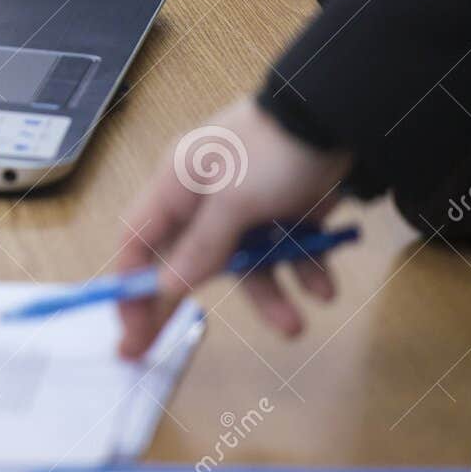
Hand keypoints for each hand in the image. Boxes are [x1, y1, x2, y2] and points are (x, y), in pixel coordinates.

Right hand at [115, 98, 353, 359]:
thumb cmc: (275, 150)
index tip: (129, 330)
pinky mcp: (285, 215)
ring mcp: (247, 210)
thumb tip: (165, 286)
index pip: (136, 243)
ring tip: (296, 327)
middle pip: (183, 263)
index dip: (128, 287)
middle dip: (178, 307)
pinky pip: (285, 256)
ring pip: (246, 268)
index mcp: (176, 186)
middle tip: (157, 354)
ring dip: (270, 297)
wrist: (342, 116)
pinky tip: (324, 286)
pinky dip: (303, 272)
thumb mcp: (234, 201)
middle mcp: (205, 201)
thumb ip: (200, 247)